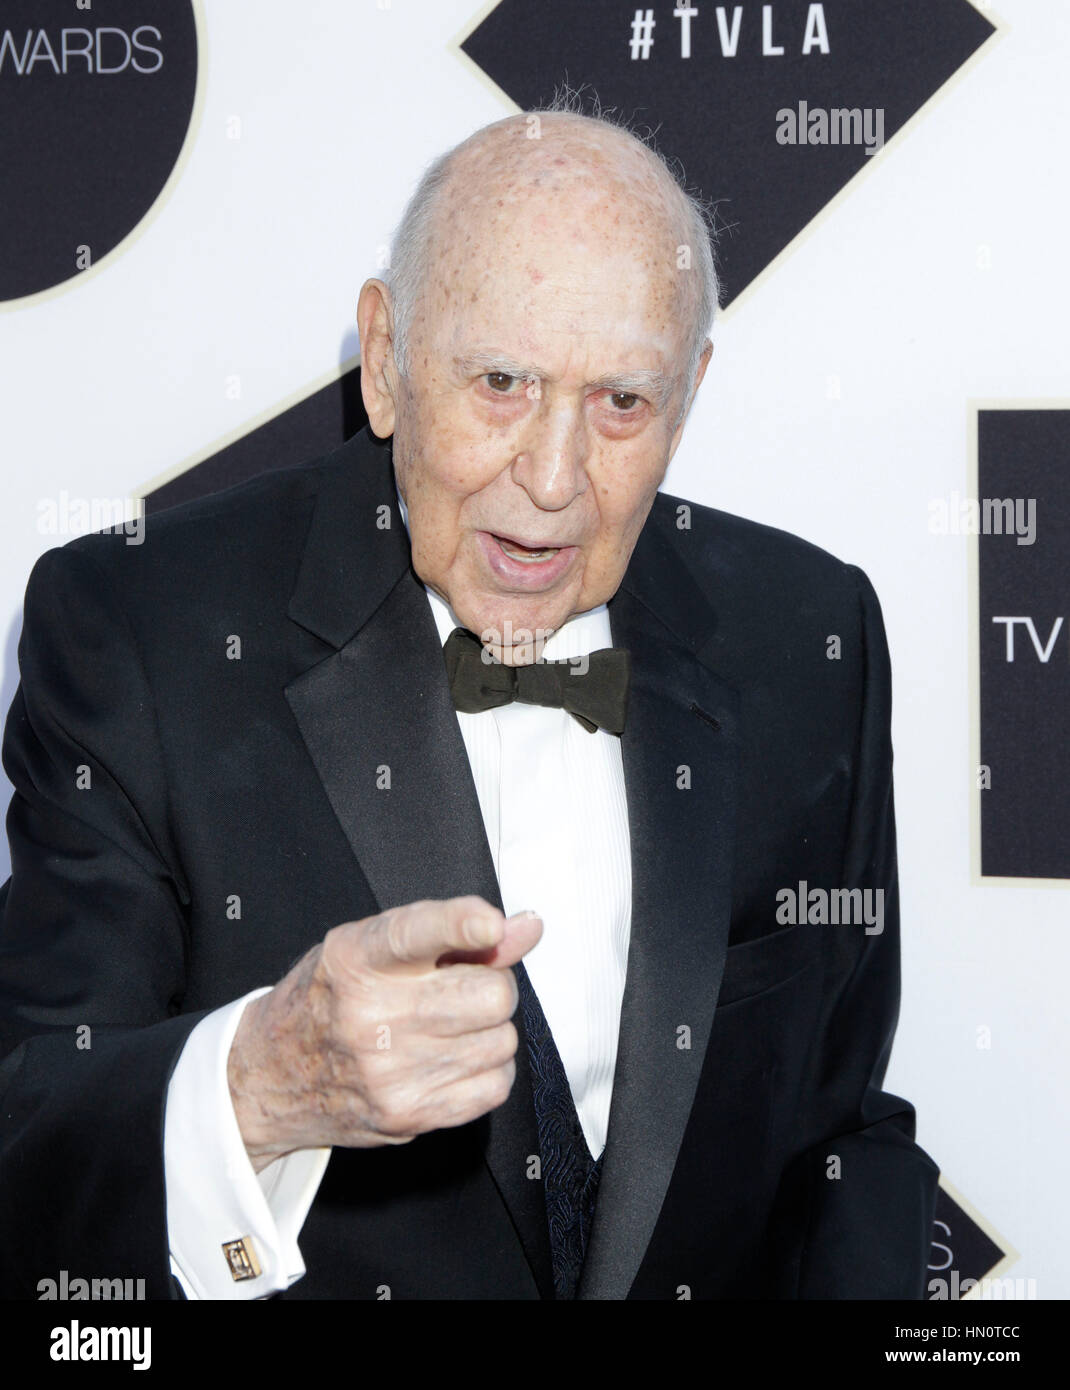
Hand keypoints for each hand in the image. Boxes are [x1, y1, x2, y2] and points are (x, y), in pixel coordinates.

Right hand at [226, 897, 541, 1171]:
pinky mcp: (408, 1114)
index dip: (460, 924)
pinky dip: (488, 1068)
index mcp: (357, 958)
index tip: (490, 924)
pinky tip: (453, 1057)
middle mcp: (371, 1014)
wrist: (271, 1075)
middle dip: (492, 984)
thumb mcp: (370, 947)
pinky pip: (495, 1085)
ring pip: (501, 1039)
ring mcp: (390, 1072)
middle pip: (490, 994)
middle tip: (462, 986)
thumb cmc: (329, 999)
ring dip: (489, 1029)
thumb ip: (449, 933)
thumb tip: (523, 927)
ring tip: (448, 1025)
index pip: (415, 932)